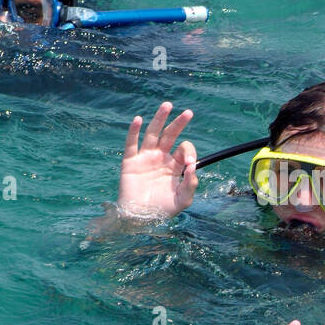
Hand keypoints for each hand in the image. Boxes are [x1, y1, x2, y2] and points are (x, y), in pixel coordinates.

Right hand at [117, 101, 198, 217]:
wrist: (141, 218)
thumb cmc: (162, 210)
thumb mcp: (183, 200)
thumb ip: (191, 184)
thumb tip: (192, 165)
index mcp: (174, 165)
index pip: (183, 149)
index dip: (188, 151)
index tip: (188, 162)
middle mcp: (161, 158)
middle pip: (170, 135)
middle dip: (179, 124)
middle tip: (189, 113)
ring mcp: (145, 158)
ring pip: (153, 134)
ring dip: (159, 119)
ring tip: (167, 105)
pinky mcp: (131, 162)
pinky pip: (131, 144)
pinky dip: (134, 131)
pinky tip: (138, 120)